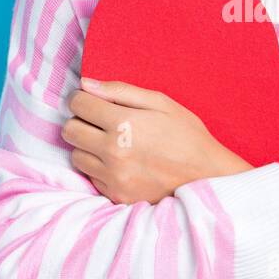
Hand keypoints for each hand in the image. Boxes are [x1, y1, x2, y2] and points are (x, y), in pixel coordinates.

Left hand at [63, 77, 249, 203]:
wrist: (208, 177)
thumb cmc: (188, 136)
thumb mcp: (162, 103)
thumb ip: (121, 91)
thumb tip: (86, 83)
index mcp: (123, 123)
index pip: (78, 104)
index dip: (82, 98)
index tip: (91, 101)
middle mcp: (113, 151)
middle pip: (70, 130)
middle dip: (81, 121)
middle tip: (99, 121)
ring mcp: (113, 176)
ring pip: (75, 155)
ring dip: (87, 146)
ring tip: (110, 143)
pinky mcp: (116, 195)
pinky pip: (90, 176)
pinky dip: (99, 167)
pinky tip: (120, 162)